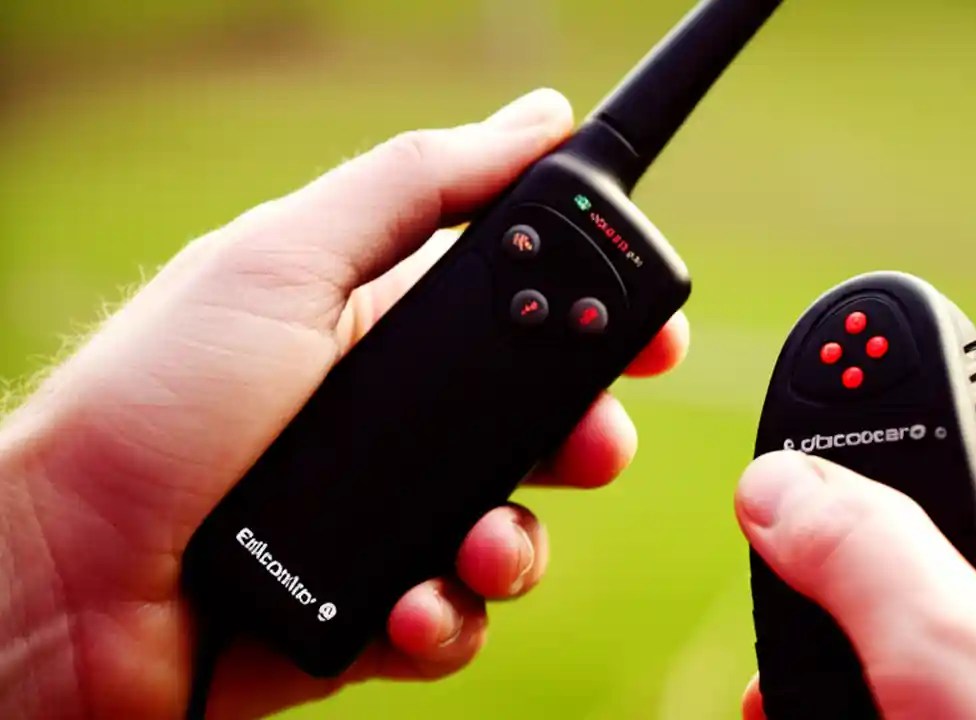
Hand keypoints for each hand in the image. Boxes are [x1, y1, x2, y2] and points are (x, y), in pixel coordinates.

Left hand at [0, 88, 689, 718]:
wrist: (63, 583)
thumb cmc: (156, 404)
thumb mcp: (286, 260)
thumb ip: (418, 186)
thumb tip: (537, 117)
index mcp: (380, 327)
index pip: (521, 310)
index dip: (599, 321)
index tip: (653, 339)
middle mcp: (394, 423)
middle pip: (540, 426)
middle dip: (586, 439)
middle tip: (592, 448)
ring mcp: (385, 520)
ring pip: (515, 529)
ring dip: (518, 542)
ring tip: (477, 545)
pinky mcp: (371, 611)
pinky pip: (456, 616)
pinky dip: (448, 617)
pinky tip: (408, 608)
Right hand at [737, 357, 975, 718]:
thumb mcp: (952, 662)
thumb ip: (861, 553)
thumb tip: (779, 482)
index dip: (929, 379)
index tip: (838, 388)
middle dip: (873, 530)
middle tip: (791, 546)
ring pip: (971, 613)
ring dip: (871, 629)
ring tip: (789, 670)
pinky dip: (910, 690)